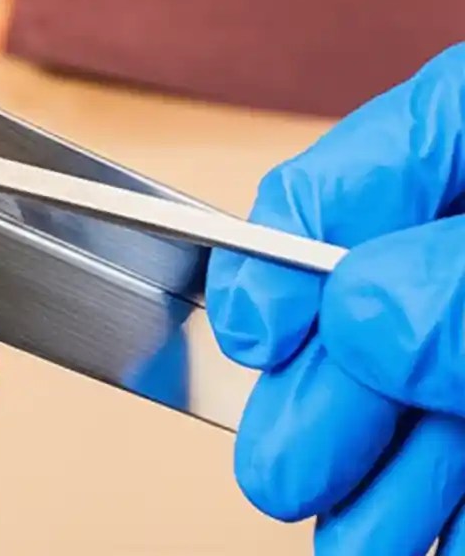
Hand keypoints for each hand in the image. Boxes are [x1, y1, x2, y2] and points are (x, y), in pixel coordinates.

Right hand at [207, 42, 464, 553]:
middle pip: (374, 305)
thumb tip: (364, 318)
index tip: (254, 334)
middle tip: (284, 469)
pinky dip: (460, 502)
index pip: (344, 179)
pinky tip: (432, 538)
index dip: (276, 258)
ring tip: (353, 539)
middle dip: (325, 400)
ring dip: (387, 476)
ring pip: (431, 388)